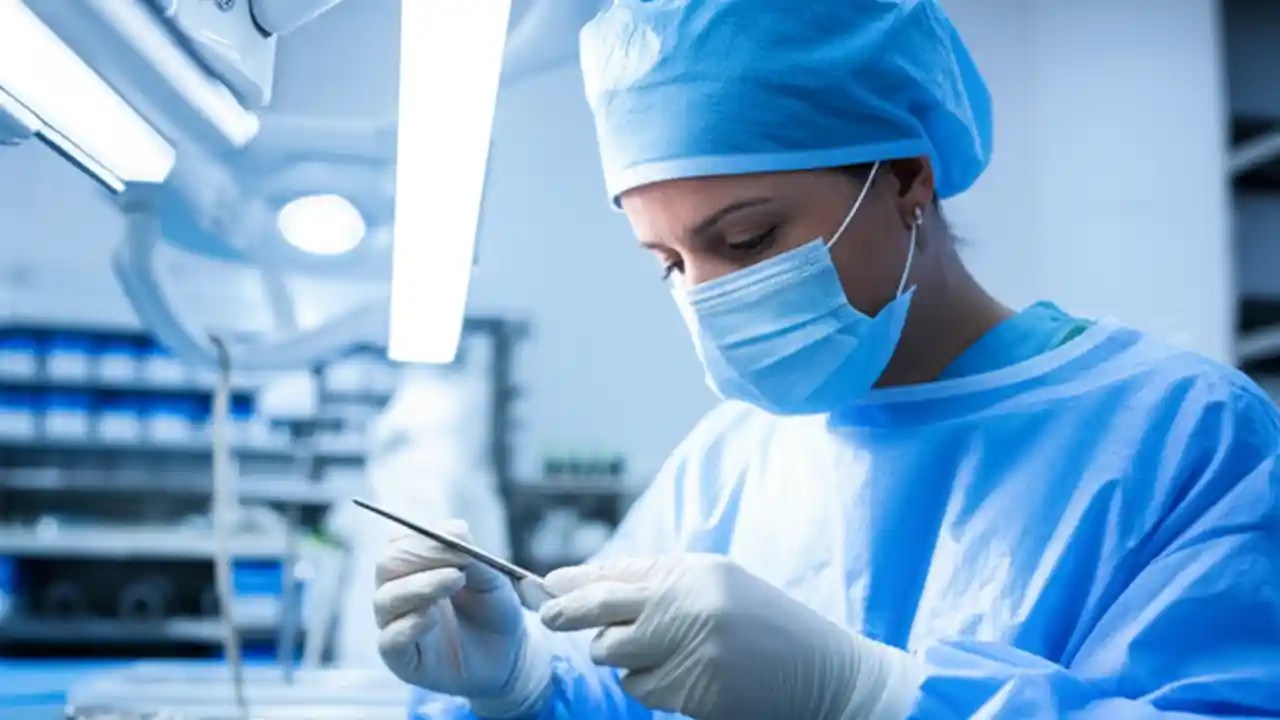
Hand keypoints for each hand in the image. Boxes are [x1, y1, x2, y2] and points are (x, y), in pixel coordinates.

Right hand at [374, 520, 549, 716]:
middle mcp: (399, 591)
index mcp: (416, 566)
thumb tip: (456, 530)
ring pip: (386, 599)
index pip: (400, 540)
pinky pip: (390, 640)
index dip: (422, 534)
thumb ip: (472, 556)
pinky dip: (410, 624)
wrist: (508, 654)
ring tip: (456, 580)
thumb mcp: (493, 578)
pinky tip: (434, 617)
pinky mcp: (401, 659)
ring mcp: (396, 625)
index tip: (457, 533)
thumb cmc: (495, 610)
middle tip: (457, 560)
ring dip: (421, 586)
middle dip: (420, 555)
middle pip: (387, 565)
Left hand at [539, 555, 922, 719]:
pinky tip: (685, 678)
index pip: (617, 574)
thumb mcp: (716, 584)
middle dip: (571, 615)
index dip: (575, 583)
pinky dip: (652, 687)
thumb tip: (585, 582)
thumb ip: (656, 580)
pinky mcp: (695, 691)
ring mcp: (692, 650)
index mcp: (695, 573)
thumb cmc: (765, 625)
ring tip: (663, 653)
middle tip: (549, 616)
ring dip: (624, 659)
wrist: (825, 674)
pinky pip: (643, 690)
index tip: (544, 588)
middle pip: (603, 612)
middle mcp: (690, 606)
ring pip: (616, 657)